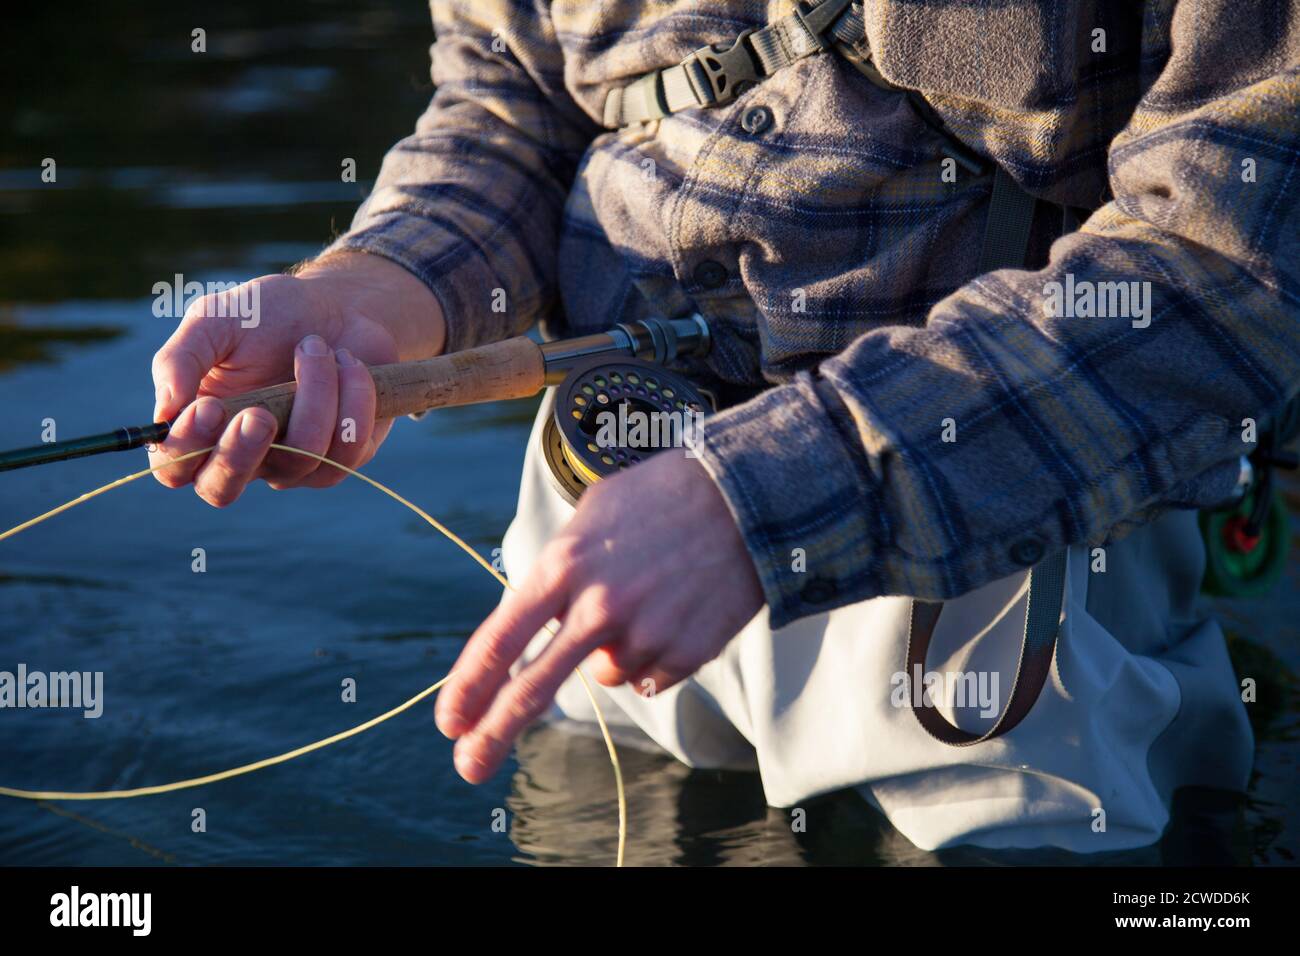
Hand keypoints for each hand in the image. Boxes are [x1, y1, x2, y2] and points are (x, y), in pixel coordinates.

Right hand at [149, 253, 444, 505]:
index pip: (174, 467)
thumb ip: (181, 357)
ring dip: (315, 396)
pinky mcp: (344, 456)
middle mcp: (242, 455)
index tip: (209, 407)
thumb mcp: (215, 319)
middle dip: (240, 455)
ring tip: (316, 345)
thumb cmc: (267, 314)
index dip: (186, 448)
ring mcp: (294, 462)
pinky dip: (352, 398)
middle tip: (259, 414)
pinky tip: (349, 362)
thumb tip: (165, 409)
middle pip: (221, 490)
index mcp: (199, 427)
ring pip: (300, 460)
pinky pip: (348, 448)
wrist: (339, 306)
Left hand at [434, 451, 764, 783]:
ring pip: (608, 673)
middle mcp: (598, 607)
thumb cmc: (663, 497)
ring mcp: (645, 634)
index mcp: (565, 566)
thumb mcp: (593, 516)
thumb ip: (561, 571)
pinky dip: (656, 654)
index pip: (501, 638)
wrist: (749, 494)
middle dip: (495, 731)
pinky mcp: (687, 653)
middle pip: (534, 686)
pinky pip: (652, 676)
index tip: (450, 720)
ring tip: (651, 595)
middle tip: (468, 767)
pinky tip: (677, 610)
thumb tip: (542, 620)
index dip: (469, 685)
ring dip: (616, 650)